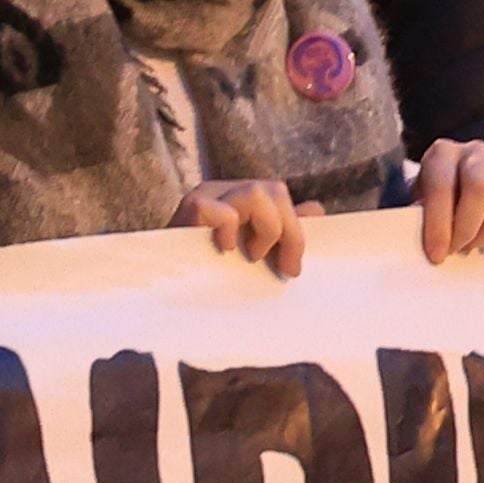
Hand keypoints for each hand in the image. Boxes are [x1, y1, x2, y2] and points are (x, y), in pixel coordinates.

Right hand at [186, 179, 309, 276]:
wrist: (167, 292)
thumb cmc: (210, 273)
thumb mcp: (251, 254)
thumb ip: (282, 231)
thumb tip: (316, 210)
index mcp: (239, 196)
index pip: (279, 194)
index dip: (296, 229)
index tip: (294, 269)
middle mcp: (222, 190)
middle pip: (273, 190)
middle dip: (288, 232)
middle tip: (283, 269)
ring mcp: (204, 196)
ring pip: (255, 193)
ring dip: (266, 230)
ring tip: (250, 257)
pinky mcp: (188, 210)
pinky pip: (219, 209)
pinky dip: (229, 230)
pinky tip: (224, 251)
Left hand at [414, 138, 483, 262]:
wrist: (456, 197)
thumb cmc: (435, 207)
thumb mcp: (419, 209)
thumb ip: (420, 222)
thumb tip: (432, 248)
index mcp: (443, 155)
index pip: (442, 185)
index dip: (439, 224)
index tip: (437, 254)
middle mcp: (476, 153)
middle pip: (481, 186)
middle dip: (468, 227)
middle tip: (459, 250)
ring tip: (477, 245)